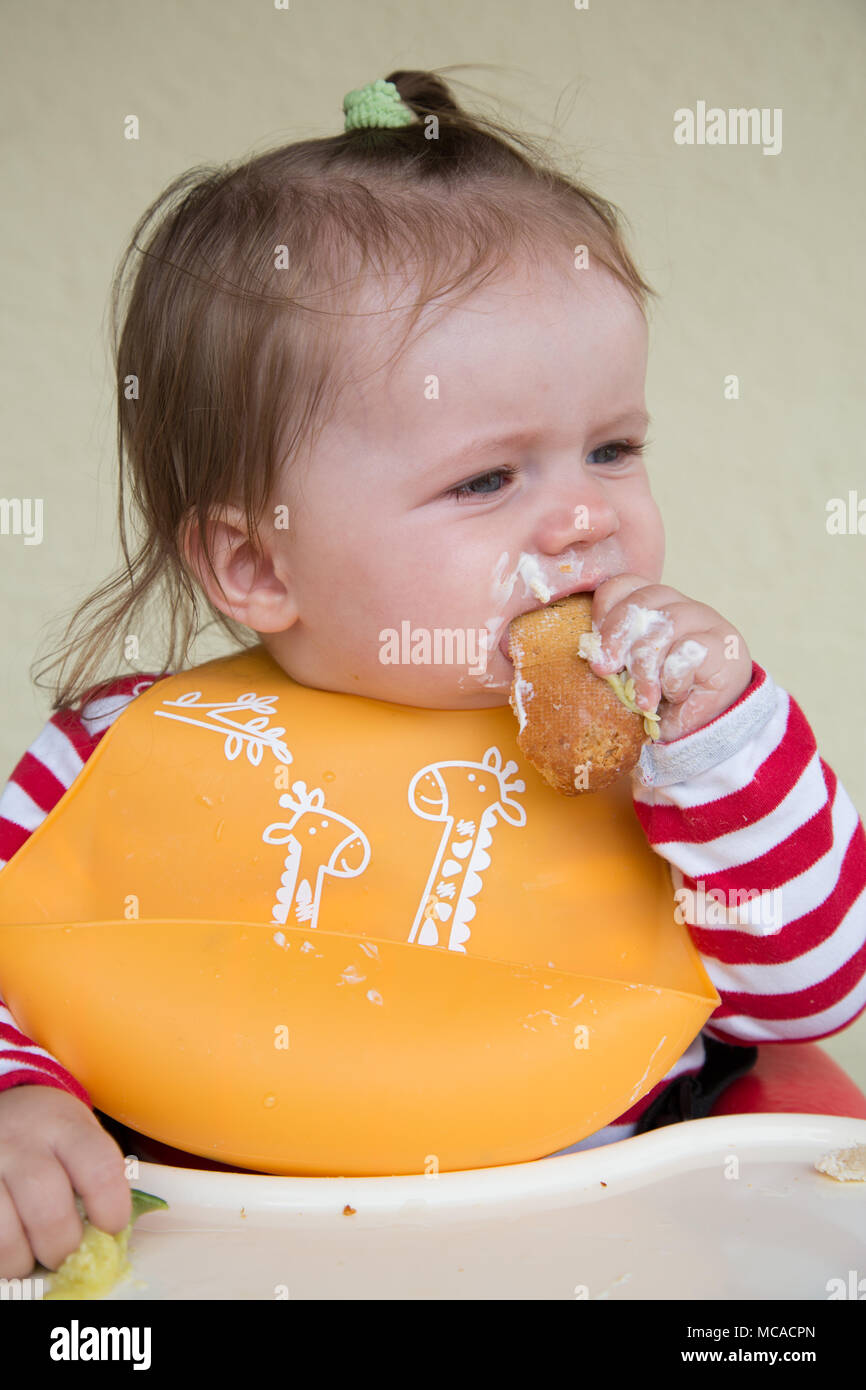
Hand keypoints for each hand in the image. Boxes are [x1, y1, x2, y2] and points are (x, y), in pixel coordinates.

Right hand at [0, 1085, 131, 1277]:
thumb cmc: (44, 1130)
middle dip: (63, 1247)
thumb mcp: (76, 1130)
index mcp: (64, 1124)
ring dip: (23, 1260)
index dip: (111, 1209)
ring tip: (29, 1256)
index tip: (111, 1227)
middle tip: (65, 1253)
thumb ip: (94, 1173)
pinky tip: (8, 1247)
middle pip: (50, 1212)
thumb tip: (106, 1237)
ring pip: (6, 1236)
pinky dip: (0, 1258)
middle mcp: (21, 1142)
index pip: (99, 1170)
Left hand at [587, 575, 751, 740]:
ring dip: (645, 668)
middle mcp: (682, 606)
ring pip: (666, 626)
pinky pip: (688, 653)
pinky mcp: (725, 646)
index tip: (597, 648)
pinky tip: (676, 696)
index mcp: (656, 605)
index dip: (605, 611)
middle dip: (616, 636)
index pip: (627, 585)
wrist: (711, 725)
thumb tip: (595, 656)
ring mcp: (707, 622)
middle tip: (605, 669)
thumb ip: (615, 657)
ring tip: (643, 699)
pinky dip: (673, 680)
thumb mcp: (633, 675)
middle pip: (643, 600)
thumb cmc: (666, 698)